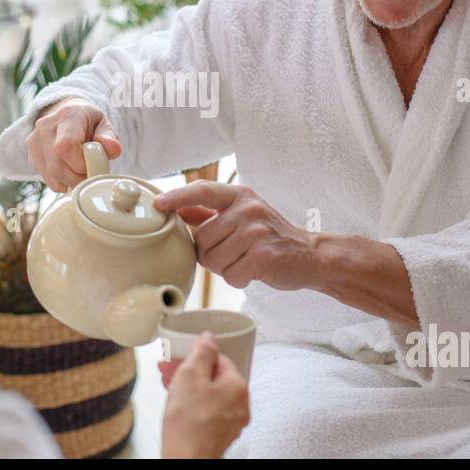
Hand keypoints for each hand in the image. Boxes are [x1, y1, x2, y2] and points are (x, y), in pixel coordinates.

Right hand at [24, 97, 120, 191]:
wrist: (65, 115)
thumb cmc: (87, 121)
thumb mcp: (103, 124)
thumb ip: (109, 137)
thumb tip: (113, 149)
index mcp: (67, 115)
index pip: (66, 146)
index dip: (80, 164)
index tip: (92, 166)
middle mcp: (46, 126)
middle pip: (57, 165)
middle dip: (77, 177)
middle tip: (89, 173)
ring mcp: (35, 141)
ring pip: (51, 174)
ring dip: (70, 182)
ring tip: (80, 172)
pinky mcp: (31, 154)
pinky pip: (47, 178)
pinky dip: (61, 182)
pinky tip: (69, 172)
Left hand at [154, 181, 319, 290]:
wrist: (311, 256)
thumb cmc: (271, 237)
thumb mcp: (243, 215)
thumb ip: (210, 212)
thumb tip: (177, 208)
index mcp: (240, 195)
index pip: (202, 191)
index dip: (177, 197)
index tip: (158, 204)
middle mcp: (248, 209)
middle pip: (202, 239)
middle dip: (211, 254)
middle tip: (234, 253)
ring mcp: (256, 231)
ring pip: (214, 261)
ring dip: (225, 268)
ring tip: (245, 261)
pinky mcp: (263, 256)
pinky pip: (230, 275)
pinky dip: (238, 279)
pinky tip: (254, 271)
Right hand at [160, 333, 248, 458]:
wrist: (186, 460)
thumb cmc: (188, 425)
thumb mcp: (190, 376)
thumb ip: (201, 352)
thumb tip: (209, 338)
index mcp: (238, 386)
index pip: (220, 359)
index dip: (197, 355)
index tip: (182, 357)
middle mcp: (240, 404)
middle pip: (215, 377)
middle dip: (190, 371)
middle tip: (172, 371)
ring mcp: (231, 421)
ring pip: (210, 394)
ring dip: (190, 387)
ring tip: (169, 386)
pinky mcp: (220, 433)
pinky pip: (208, 410)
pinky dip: (194, 404)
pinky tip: (178, 405)